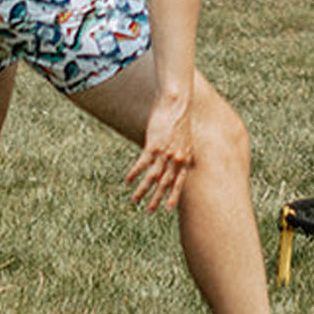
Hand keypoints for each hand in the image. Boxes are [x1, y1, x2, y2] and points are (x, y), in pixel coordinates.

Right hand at [125, 91, 195, 211]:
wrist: (177, 101)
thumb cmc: (179, 116)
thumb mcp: (184, 137)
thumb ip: (180, 151)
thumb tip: (176, 159)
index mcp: (185, 157)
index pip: (179, 182)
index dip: (173, 196)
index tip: (168, 209)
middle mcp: (176, 158)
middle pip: (165, 184)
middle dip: (157, 199)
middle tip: (149, 212)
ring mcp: (165, 153)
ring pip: (152, 178)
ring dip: (143, 191)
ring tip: (134, 201)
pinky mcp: (154, 146)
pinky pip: (142, 165)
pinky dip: (135, 174)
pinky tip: (128, 181)